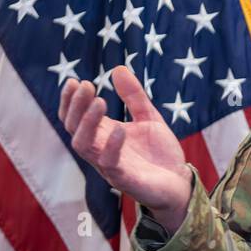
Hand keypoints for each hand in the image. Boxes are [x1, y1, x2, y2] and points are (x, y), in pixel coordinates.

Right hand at [59, 66, 192, 231]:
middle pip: (73, 128)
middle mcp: (100, 150)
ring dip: (88, 123)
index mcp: (102, 135)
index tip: (76, 80)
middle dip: (76, 106)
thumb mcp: (148, 118)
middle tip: (87, 85)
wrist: (180, 183)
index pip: (74, 117)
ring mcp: (109, 165)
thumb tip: (118, 68)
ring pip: (84, 146)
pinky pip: (110, 164)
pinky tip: (121, 128)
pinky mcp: (124, 179)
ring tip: (99, 101)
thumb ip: (134, 96)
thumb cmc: (159, 154)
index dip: (70, 100)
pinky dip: (113, 146)